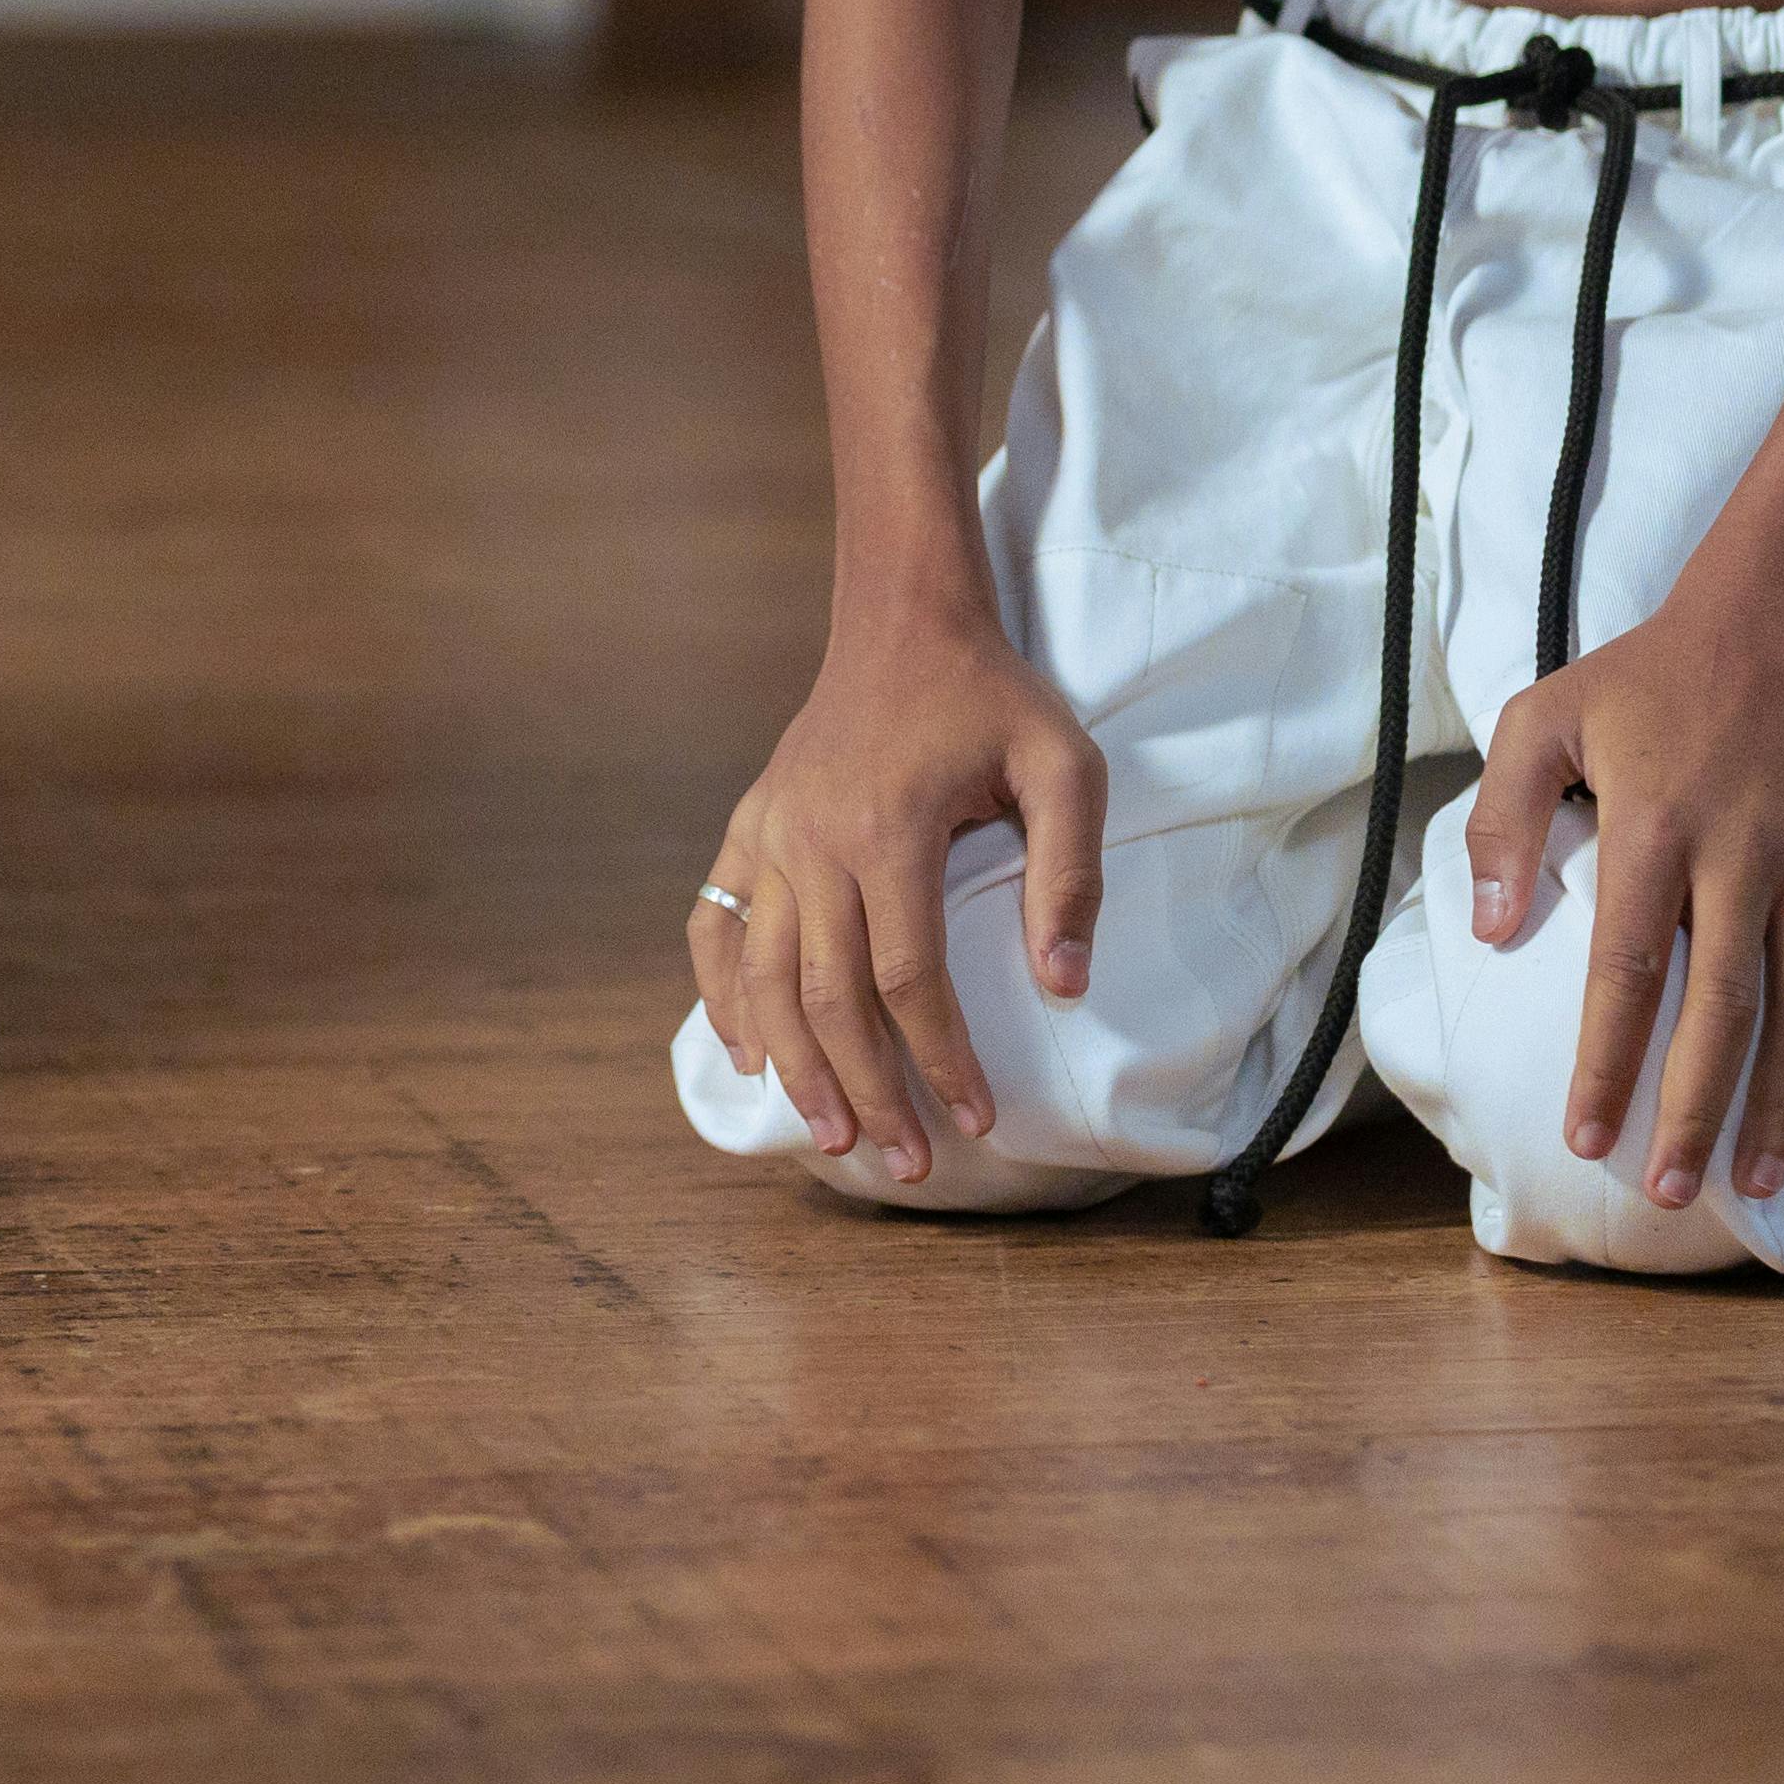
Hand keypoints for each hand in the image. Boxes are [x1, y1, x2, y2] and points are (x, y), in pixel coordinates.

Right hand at [690, 621, 1106, 1185]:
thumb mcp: (1062, 767)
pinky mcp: (747, 827)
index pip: (908, 977)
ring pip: (762, 975)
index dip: (942, 1059)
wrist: (902, 620)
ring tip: (829, 1134)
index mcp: (889, 829)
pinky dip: (723, 996)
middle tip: (904, 1163)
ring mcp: (768, 834)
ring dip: (793, 1065)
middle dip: (867, 1089)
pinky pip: (714, 926)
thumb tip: (1063, 986)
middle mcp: (812, 839)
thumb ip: (1069, 873)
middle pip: (827, 995)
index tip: (977, 1120)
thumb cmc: (991, 697)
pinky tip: (751, 1053)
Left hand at [1471, 576, 1783, 1210]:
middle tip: (1670, 1192)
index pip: (1623, 972)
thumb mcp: (1544, 715)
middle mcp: (1741, 851)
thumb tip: (1487, 935)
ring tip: (1755, 1178)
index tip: (1584, 1138)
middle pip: (1720, 1009)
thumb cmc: (1651, 670)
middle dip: (1694, 1110)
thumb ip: (1503, 821)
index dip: (1606, 1062)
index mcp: (1651, 827)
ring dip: (1780, 1099)